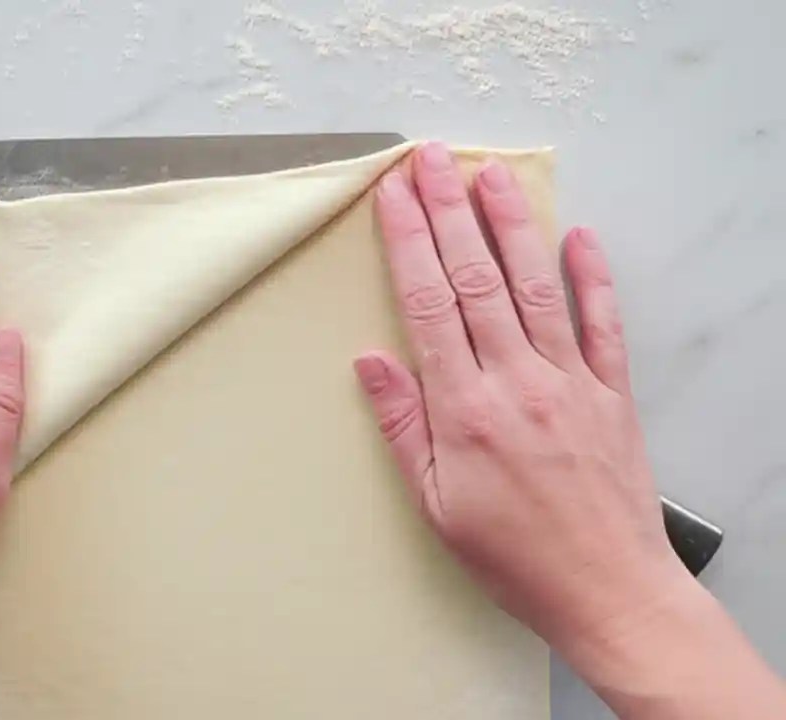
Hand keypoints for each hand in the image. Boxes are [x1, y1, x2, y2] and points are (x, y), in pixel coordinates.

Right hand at [357, 142, 784, 718]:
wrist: (610, 591)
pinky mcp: (613, 394)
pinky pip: (602, 325)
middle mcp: (518, 381)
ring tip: (492, 175)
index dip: (409, 242)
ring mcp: (571, 382)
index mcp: (466, 410)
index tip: (393, 196)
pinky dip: (592, 277)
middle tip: (433, 159)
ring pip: (535, 287)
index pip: (429, 305)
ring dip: (511, 225)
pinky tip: (578, 236)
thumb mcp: (435, 505)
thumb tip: (372, 359)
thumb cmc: (513, 557)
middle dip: (450, 211)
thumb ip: (403, 426)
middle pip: (477, 279)